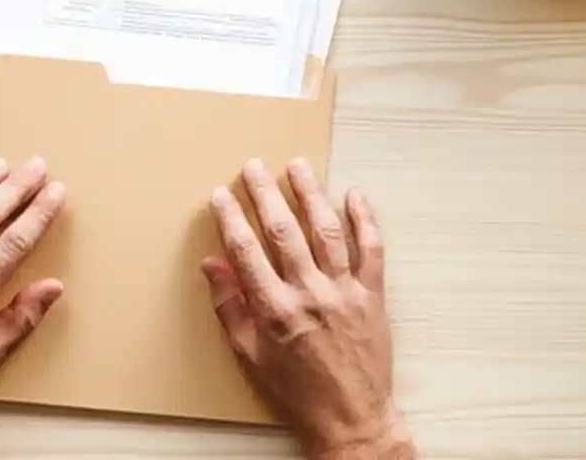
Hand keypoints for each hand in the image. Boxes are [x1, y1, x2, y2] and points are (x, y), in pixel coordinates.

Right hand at [202, 159, 415, 459]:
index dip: (231, 219)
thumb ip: (231, 306)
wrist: (352, 418)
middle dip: (266, 194)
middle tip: (253, 166)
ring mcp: (344, 292)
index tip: (221, 195)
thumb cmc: (297, 391)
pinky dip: (364, 219)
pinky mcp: (372, 295)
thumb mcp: (251, 355)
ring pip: (326, 230)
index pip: (247, 252)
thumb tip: (212, 265)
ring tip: (298, 166)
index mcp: (275, 310)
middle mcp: (310, 294)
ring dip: (311, 194)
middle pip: (284, 231)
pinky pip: (371, 249)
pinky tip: (354, 195)